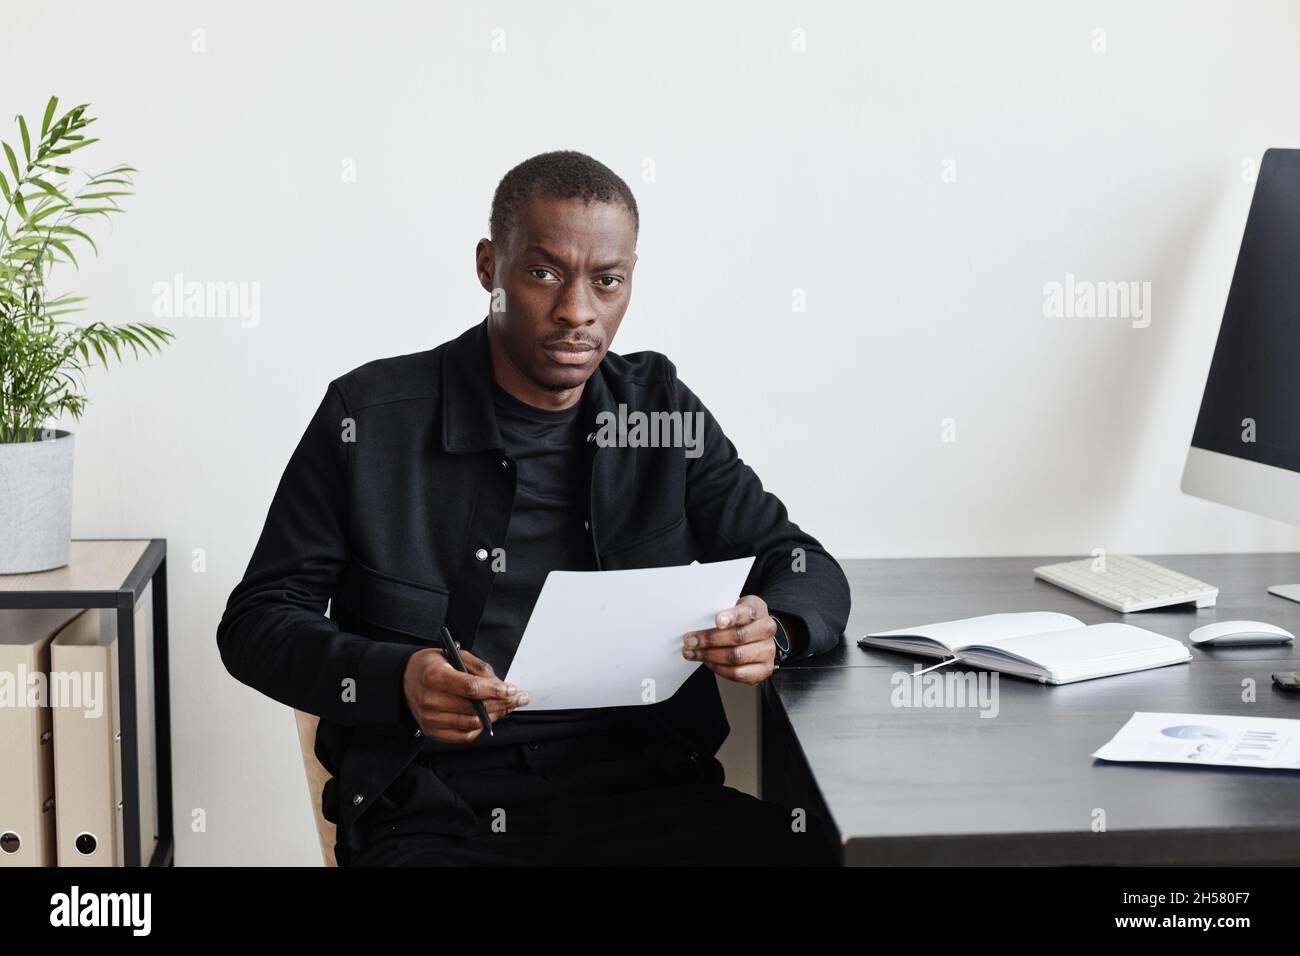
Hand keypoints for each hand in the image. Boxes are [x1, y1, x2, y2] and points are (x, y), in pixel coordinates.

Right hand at [402, 647, 529, 743]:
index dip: (496, 691)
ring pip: (472, 724)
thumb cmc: (432, 665)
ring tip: (507, 706)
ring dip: (495, 716)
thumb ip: (478, 668)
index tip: (512, 690)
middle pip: (474, 709)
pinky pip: (463, 736)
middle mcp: (430, 699)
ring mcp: (430, 719)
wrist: (405, 679)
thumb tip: (500, 684)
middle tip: (518, 698)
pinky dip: (480, 729)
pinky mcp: (431, 731)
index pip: (471, 688)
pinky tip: (489, 718)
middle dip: (502, 704)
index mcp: (434, 676)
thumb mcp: (454, 654)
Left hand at [681, 595, 776, 684]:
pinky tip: (708, 662)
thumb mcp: (731, 608)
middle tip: (690, 641)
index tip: (717, 620)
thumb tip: (696, 618)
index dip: (732, 617)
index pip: (747, 612)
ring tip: (693, 653)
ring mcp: (768, 651)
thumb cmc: (739, 621)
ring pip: (736, 656)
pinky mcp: (764, 670)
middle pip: (738, 637)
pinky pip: (738, 673)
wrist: (756, 636)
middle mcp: (767, 629)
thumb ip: (719, 611)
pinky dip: (719, 668)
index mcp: (758, 609)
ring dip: (709, 656)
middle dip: (710, 640)